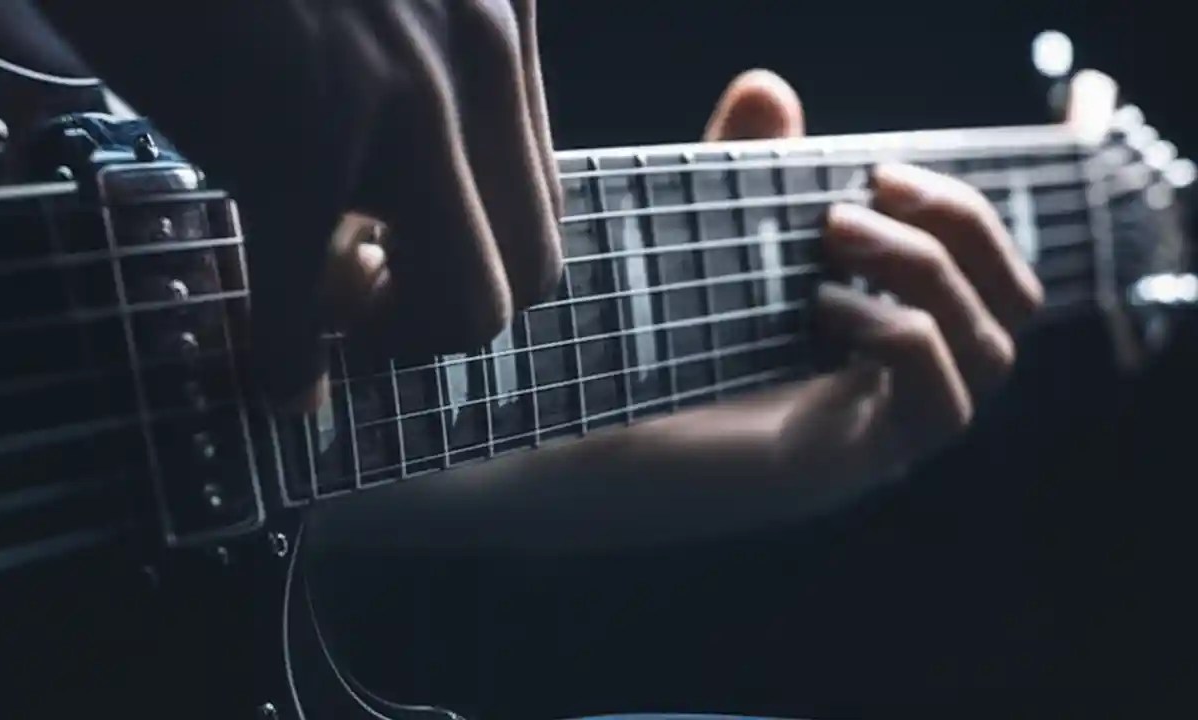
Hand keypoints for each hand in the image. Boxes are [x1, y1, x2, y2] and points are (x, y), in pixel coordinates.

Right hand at [37, 0, 562, 409]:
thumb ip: (415, 75)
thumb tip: (382, 219)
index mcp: (498, 15)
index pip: (539, 189)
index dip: (482, 252)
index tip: (404, 255)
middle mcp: (476, 54)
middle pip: (534, 261)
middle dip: (453, 311)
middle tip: (375, 304)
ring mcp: (398, 101)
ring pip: (470, 304)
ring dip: (400, 343)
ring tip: (332, 319)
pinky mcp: (293, 145)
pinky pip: (306, 308)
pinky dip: (287, 364)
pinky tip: (275, 379)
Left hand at [305, 69, 1119, 553]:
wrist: (514, 441)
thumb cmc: (594, 344)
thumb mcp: (690, 245)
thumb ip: (738, 176)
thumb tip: (769, 86)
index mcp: (848, 343)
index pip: (977, 283)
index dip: (960, 217)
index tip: (874, 164)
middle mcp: (868, 392)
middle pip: (1009, 314)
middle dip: (964, 230)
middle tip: (872, 186)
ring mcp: (858, 437)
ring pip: (992, 356)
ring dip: (934, 274)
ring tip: (832, 235)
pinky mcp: (830, 470)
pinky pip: (941, 411)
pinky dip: (908, 340)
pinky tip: (821, 310)